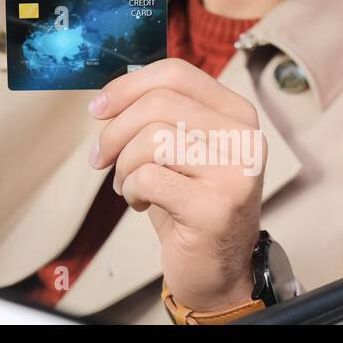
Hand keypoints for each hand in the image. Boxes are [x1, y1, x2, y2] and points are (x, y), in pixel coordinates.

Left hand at [87, 58, 266, 312]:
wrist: (217, 269)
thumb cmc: (189, 201)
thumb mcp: (179, 149)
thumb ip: (157, 116)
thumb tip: (108, 98)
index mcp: (236, 113)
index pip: (176, 73)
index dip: (128, 86)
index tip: (98, 109)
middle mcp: (244, 138)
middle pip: (159, 104)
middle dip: (115, 131)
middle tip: (100, 158)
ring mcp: (235, 173)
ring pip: (152, 139)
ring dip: (124, 165)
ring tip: (128, 185)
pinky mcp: (215, 208)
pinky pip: (149, 178)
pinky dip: (131, 189)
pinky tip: (141, 203)